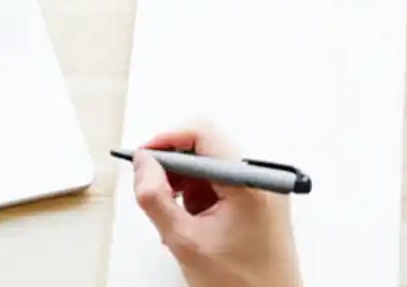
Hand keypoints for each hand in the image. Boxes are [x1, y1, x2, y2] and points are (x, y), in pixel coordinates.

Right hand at [132, 125, 301, 286]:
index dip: (167, 141)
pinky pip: (221, 183)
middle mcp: (261, 179)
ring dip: (185, 182)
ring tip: (174, 214)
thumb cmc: (241, 285)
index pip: (203, 135)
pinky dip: (199, 194)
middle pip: (207, 147)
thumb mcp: (185, 241)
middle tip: (151, 186)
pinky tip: (190, 220)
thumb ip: (155, 198)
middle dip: (174, 165)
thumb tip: (142, 165)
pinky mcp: (260, 201)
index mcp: (248, 183)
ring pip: (211, 164)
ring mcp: (263, 190)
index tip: (144, 158)